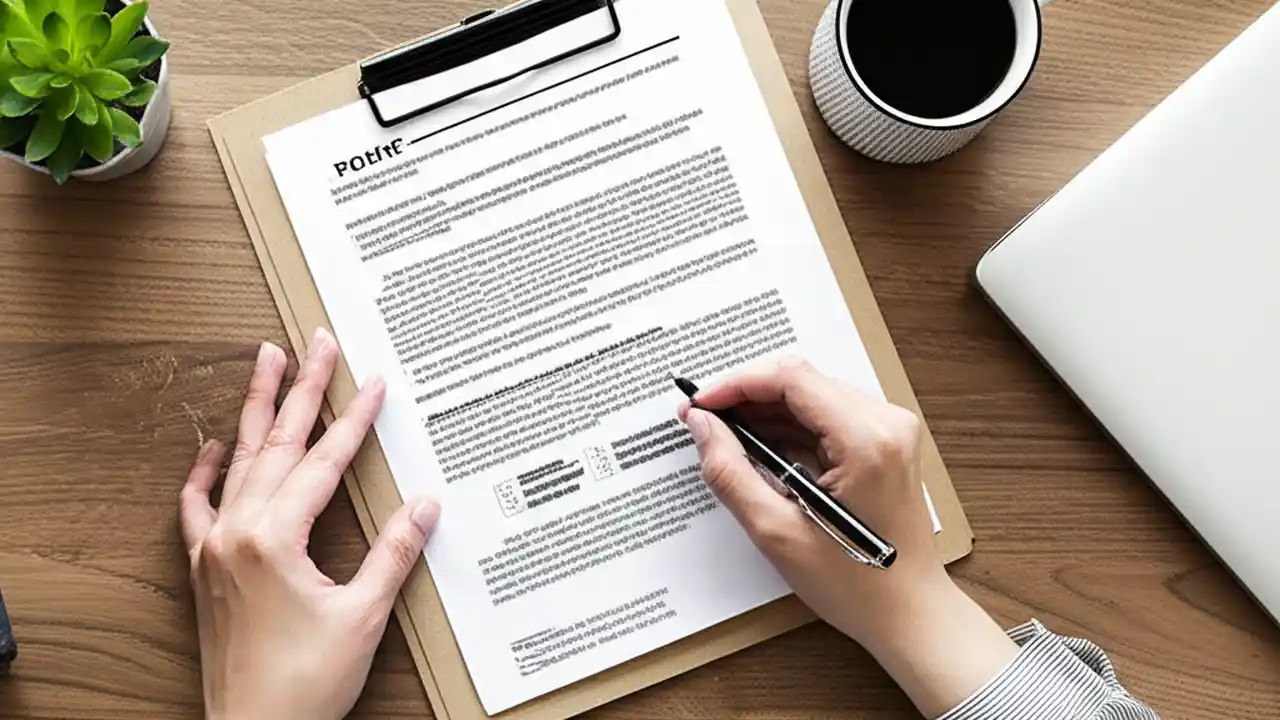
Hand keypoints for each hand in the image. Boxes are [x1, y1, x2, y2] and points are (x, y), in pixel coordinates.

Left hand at [179, 329, 439, 719]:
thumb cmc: (303, 684)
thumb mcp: (362, 617)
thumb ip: (394, 554)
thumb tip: (424, 506)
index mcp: (274, 539)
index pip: (323, 462)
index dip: (354, 420)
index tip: (374, 383)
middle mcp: (237, 534)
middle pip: (277, 445)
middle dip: (301, 390)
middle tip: (315, 343)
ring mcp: (215, 549)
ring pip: (239, 462)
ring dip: (257, 411)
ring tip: (266, 364)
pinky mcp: (206, 569)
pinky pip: (197, 507)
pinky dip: (206, 473)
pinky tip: (214, 447)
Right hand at [679, 357, 1016, 716]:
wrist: (909, 614)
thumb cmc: (857, 586)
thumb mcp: (777, 532)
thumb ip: (731, 472)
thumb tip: (702, 426)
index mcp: (866, 440)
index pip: (791, 378)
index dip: (737, 383)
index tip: (700, 403)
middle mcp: (886, 424)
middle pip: (800, 381)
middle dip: (746, 396)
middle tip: (703, 420)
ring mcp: (889, 430)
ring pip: (811, 395)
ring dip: (765, 411)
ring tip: (726, 438)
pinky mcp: (885, 443)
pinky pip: (826, 416)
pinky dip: (789, 427)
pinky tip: (761, 451)